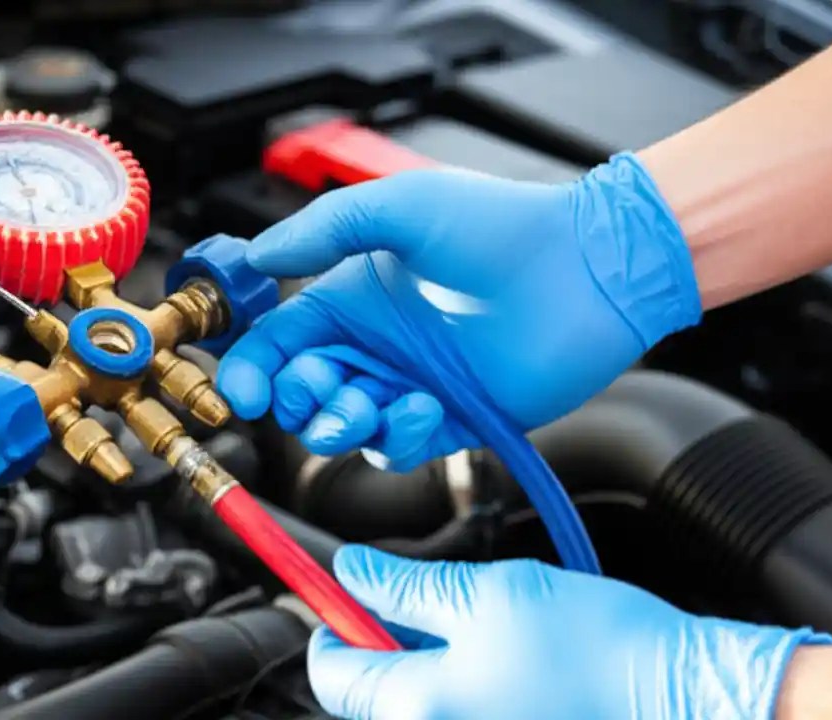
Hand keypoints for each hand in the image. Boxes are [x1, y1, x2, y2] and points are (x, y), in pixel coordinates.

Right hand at [216, 155, 701, 471]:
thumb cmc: (501, 226)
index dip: (255, 368)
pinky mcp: (453, 420)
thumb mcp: (400, 208)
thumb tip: (257, 255)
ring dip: (339, 425)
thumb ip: (323, 231)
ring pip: (346, 428)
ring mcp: (412, 384)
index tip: (243, 390)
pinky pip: (401, 447)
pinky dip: (396, 437)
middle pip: (305, 394)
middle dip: (296, 401)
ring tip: (360, 405)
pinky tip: (419, 406)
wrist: (588, 267)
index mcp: (356, 298)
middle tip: (314, 388)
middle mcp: (378, 346)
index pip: (282, 342)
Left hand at [309, 545, 831, 719]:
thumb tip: (349, 574)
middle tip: (416, 601)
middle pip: (371, 696)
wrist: (682, 693)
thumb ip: (405, 587)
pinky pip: (459, 716)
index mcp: (420, 707)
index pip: (333, 674)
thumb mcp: (486, 593)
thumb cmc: (595, 644)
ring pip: (417, 705)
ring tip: (473, 625)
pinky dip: (461, 686)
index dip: (330, 628)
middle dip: (380, 644)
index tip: (341, 597)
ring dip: (423, 664)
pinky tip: (500, 658)